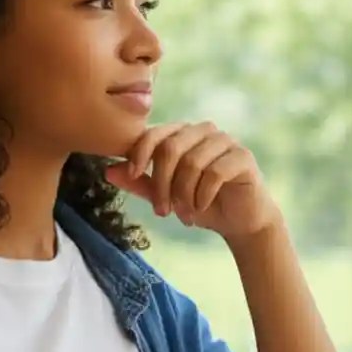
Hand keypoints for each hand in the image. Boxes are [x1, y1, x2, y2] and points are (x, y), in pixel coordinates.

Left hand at [104, 122, 282, 239]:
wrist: (240, 220)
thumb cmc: (201, 203)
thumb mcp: (165, 195)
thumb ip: (140, 183)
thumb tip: (108, 171)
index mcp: (182, 134)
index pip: (155, 133)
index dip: (140, 153)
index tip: (133, 176)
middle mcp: (203, 131)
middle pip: (171, 148)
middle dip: (162, 184)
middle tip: (162, 212)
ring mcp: (225, 141)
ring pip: (192, 162)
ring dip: (183, 195)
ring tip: (184, 215)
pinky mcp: (243, 157)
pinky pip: (214, 173)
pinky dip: (202, 195)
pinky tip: (201, 208)